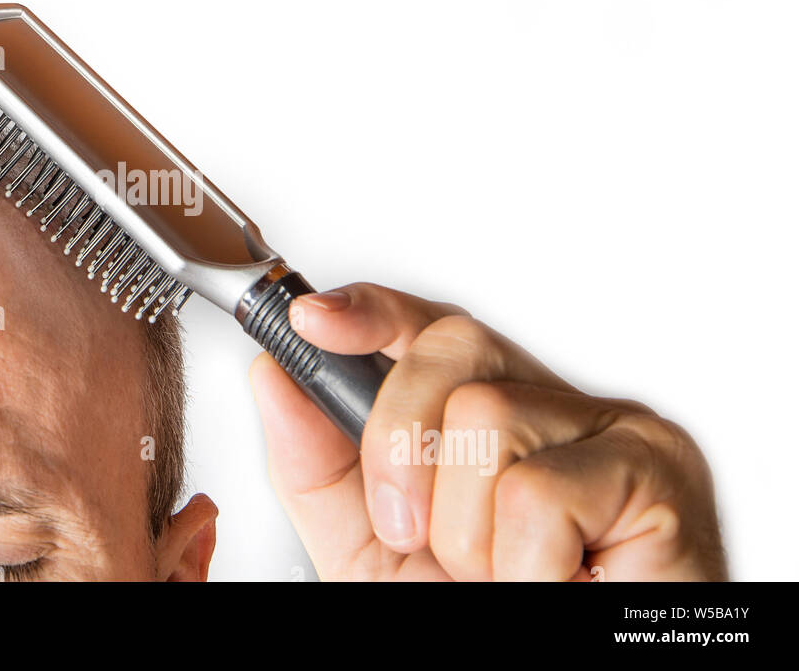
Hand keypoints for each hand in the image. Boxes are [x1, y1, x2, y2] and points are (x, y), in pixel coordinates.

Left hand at [249, 283, 725, 580]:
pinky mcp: (657, 469)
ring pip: (487, 416)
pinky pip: (539, 489)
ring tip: (504, 573)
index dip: (369, 312)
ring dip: (466, 530)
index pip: (428, 329)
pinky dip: (521, 564)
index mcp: (487, 418)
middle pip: (451, 347)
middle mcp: (551, 408)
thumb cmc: (482, 618)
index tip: (311, 321)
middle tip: (409, 531)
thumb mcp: (373, 550)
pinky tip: (554, 580)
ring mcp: (612, 429)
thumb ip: (321, 467)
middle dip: (397, 445)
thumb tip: (273, 376)